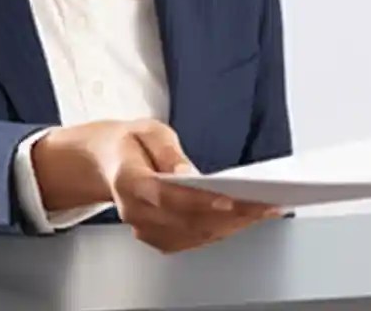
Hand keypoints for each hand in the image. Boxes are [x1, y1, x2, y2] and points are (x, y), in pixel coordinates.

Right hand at [34, 119, 281, 252]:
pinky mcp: (156, 237)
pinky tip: (243, 219)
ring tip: (264, 211)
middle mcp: (134, 212)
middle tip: (266, 205)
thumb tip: (188, 172)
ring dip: (232, 226)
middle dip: (231, 215)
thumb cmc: (128, 144)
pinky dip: (220, 231)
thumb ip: (167, 151)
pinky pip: (192, 240)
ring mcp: (144, 229)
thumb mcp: (146, 129)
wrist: (104, 162)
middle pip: (188, 221)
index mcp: (127, 181)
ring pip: (194, 235)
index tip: (232, 199)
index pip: (167, 197)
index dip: (200, 201)